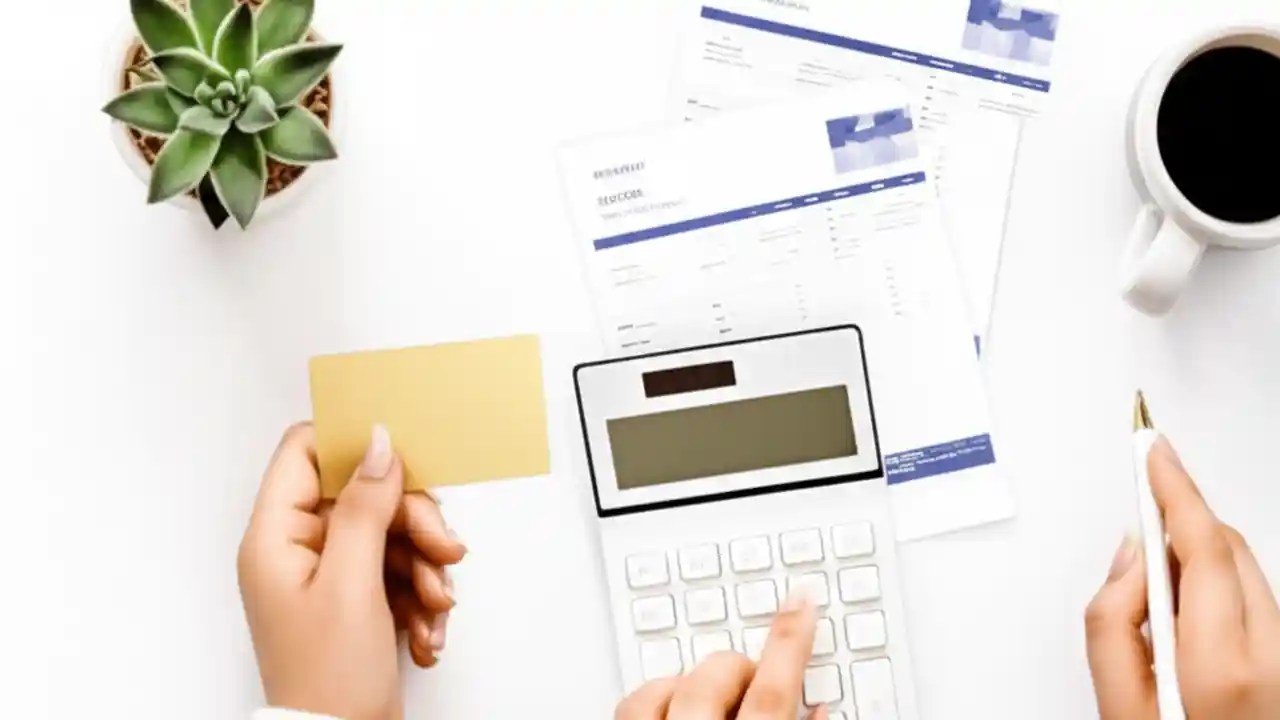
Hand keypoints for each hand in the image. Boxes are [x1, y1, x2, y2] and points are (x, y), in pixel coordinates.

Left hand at [238, 424, 465, 719]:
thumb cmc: (327, 681)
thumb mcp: (351, 583)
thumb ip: (364, 506)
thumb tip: (376, 443)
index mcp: (276, 537)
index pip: (304, 451)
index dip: (353, 447)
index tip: (403, 460)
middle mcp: (298, 550)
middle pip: (364, 494)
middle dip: (412, 522)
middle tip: (441, 549)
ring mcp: (328, 577)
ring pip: (390, 534)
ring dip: (424, 566)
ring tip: (436, 605)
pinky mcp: (356, 601)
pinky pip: (398, 571)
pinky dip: (420, 596)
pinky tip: (427, 629)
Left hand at [615, 593, 828, 718]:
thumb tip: (819, 711)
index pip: (772, 691)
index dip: (789, 640)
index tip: (801, 600)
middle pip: (715, 675)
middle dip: (737, 666)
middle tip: (753, 679)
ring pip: (662, 686)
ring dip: (689, 681)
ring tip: (711, 697)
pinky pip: (627, 708)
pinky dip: (652, 698)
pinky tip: (668, 708)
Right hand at [1086, 437, 1279, 719]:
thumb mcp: (1116, 707)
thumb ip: (1110, 621)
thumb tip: (1130, 558)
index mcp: (1223, 668)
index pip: (1203, 546)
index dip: (1174, 486)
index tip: (1153, 447)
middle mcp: (1275, 659)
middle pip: (1229, 550)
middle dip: (1182, 526)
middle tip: (1140, 538)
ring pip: (1248, 573)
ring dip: (1201, 564)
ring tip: (1161, 612)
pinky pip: (1260, 604)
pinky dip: (1221, 593)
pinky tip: (1191, 627)